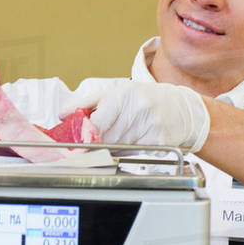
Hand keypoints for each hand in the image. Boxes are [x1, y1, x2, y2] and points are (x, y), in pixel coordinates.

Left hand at [66, 79, 209, 151]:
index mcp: (124, 95)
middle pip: (106, 137)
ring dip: (110, 146)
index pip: (97, 122)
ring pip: (117, 147)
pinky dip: (125, 150)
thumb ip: (86, 103)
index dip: (86, 133)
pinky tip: (130, 140)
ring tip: (115, 136)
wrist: (181, 108)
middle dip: (96, 141)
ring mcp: (150, 126)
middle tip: (92, 141)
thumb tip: (62, 114)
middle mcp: (138, 110)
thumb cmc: (144, 98)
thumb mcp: (115, 92)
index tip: (79, 138)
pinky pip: (132, 152)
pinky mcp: (159, 141)